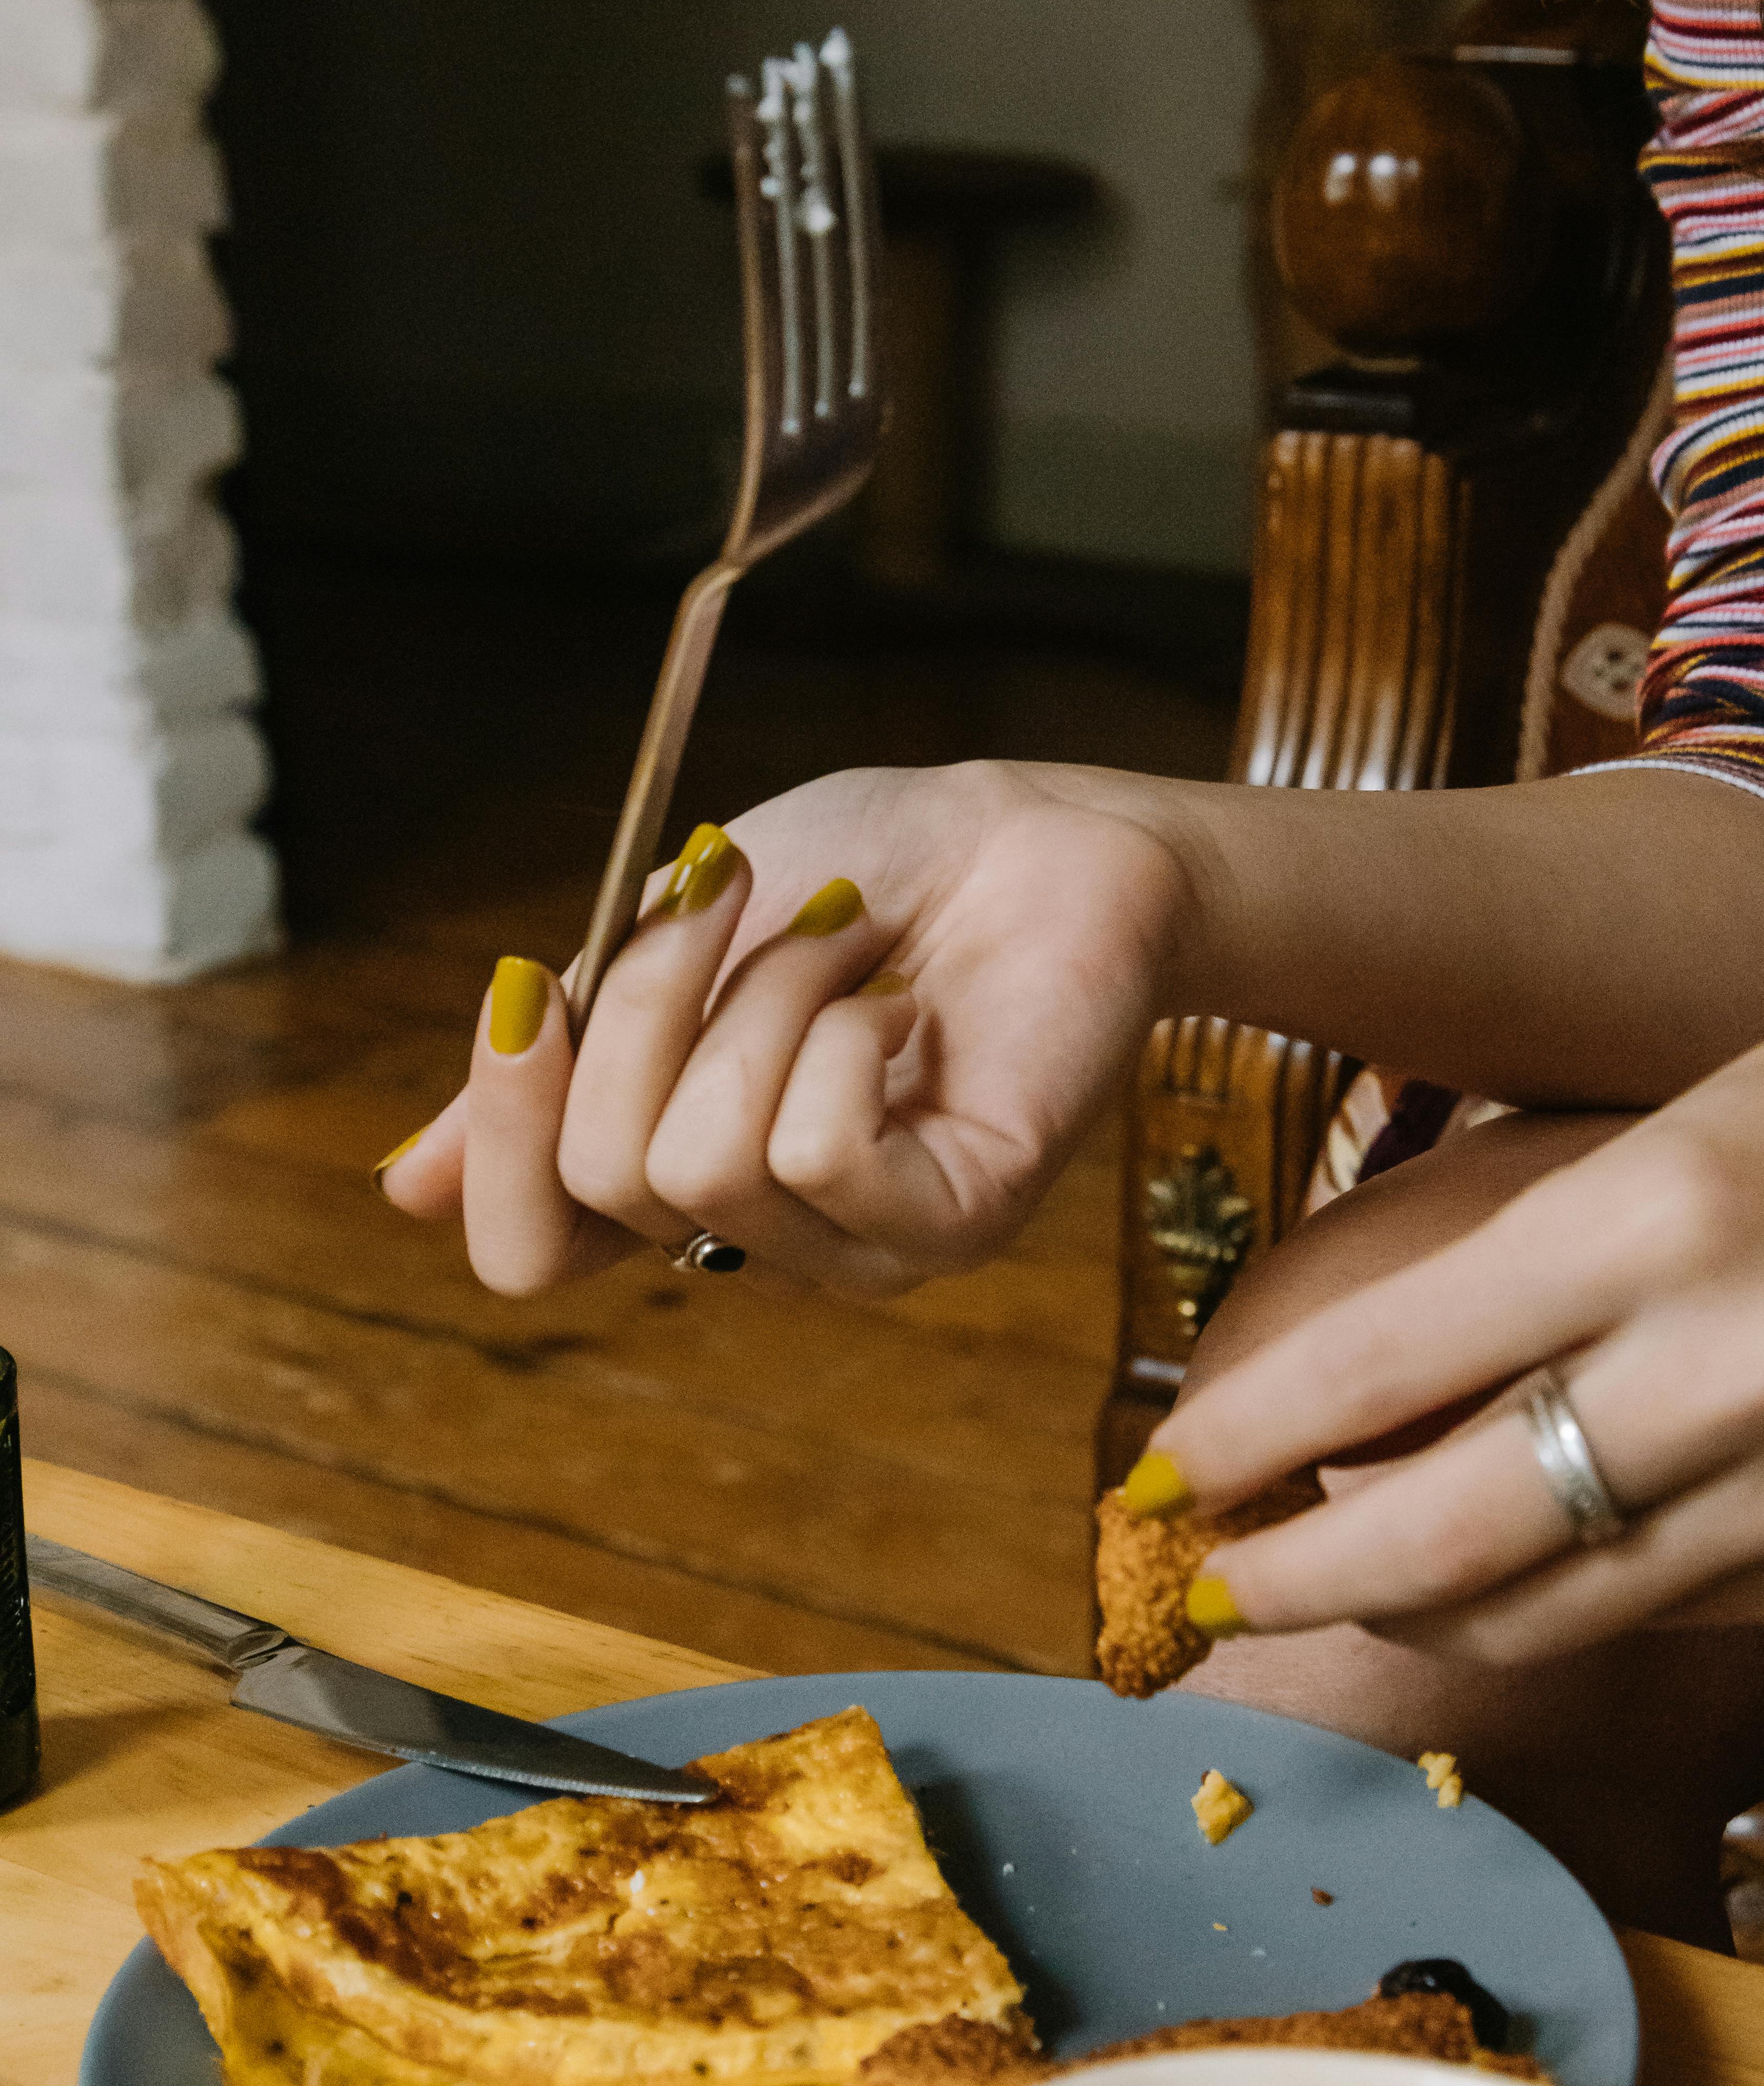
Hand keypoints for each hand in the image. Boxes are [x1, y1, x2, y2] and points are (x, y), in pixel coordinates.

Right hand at [378, 760, 1192, 1297]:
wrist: (1038, 835)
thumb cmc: (871, 874)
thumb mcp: (662, 947)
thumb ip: (556, 1059)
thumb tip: (403, 1191)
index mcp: (671, 1178)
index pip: (523, 1250)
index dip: (499, 1126)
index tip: (528, 985)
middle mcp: (754, 1238)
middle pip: (600, 1177)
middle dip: (647, 1001)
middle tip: (740, 902)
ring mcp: (855, 1247)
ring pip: (701, 1163)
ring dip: (762, 1001)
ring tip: (849, 946)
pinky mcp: (952, 1226)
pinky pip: (815, 1159)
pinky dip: (844, 1040)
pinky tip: (908, 1005)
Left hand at [1145, 1012, 1763, 1658]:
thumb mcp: (1642, 1142)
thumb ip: (1496, 1277)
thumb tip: (1314, 1410)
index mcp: (1659, 1216)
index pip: (1393, 1361)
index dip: (1249, 1438)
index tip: (1155, 1474)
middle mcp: (1735, 1362)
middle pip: (1453, 1534)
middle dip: (1293, 1579)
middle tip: (1199, 1584)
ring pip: (1545, 1610)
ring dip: (1407, 1615)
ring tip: (1328, 1582)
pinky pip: (1654, 1616)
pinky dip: (1547, 1606)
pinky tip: (1491, 1577)